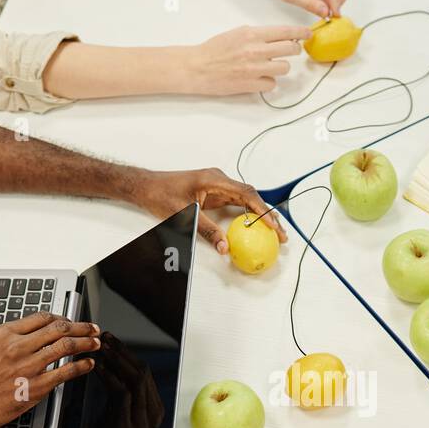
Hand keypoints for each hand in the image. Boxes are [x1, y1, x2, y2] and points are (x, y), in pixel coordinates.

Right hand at [0, 312, 100, 427]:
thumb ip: (12, 340)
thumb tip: (36, 335)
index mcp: (4, 333)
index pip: (42, 318)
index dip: (62, 318)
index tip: (71, 322)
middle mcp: (17, 346)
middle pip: (58, 328)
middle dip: (81, 327)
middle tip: (93, 328)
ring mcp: (27, 366)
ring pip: (66, 346)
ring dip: (86, 343)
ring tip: (95, 344)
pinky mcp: (35, 387)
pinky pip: (65, 372)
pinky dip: (81, 366)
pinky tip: (88, 364)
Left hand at [127, 167, 286, 252]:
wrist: (147, 186)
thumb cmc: (161, 195)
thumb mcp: (184, 215)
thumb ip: (207, 231)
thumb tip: (225, 247)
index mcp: (214, 180)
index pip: (246, 194)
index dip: (262, 210)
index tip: (273, 225)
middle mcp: (219, 180)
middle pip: (251, 196)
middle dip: (269, 215)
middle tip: (281, 235)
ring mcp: (218, 186)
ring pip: (247, 200)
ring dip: (262, 216)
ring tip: (276, 233)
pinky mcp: (215, 194)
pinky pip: (237, 204)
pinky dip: (249, 215)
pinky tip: (257, 228)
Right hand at [183, 25, 310, 95]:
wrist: (197, 67)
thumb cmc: (214, 50)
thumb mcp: (237, 33)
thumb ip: (257, 35)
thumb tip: (277, 38)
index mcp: (252, 34)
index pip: (285, 31)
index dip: (300, 32)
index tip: (308, 33)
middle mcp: (256, 50)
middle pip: (290, 49)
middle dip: (293, 50)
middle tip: (290, 52)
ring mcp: (255, 68)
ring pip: (285, 68)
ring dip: (280, 68)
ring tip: (268, 67)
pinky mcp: (251, 85)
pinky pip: (272, 84)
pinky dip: (268, 82)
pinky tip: (258, 79)